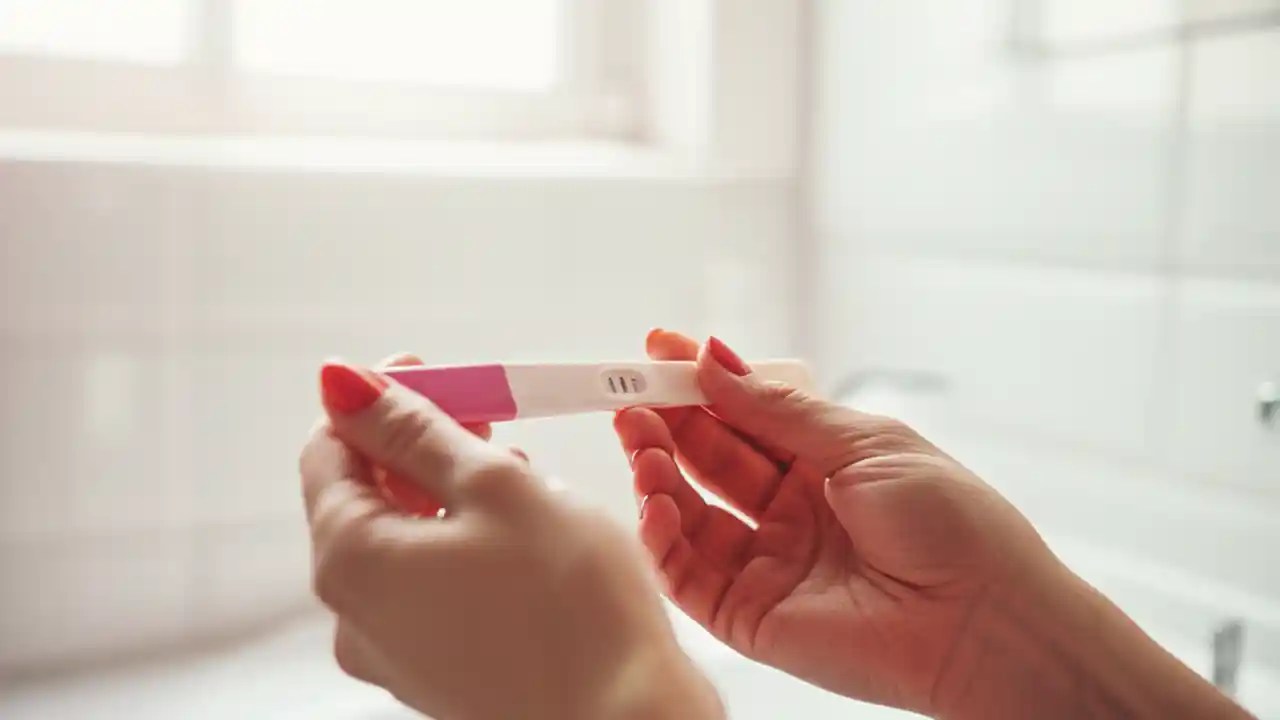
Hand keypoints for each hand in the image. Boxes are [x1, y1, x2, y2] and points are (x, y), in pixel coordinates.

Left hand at [299, 358, 722, 719]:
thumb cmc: (571, 607)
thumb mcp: (494, 485)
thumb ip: (412, 429)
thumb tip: (345, 385)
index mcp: (351, 559)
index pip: (330, 451)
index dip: (379, 401)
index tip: (436, 374)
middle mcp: (355, 614)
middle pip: (364, 497)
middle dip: (419, 445)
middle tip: (487, 416)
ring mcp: (395, 650)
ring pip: (402, 543)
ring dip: (447, 494)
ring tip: (518, 474)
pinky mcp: (438, 671)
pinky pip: (431, 587)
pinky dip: (462, 546)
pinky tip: (520, 533)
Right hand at [614, 330, 1252, 718]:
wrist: (986, 622)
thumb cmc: (953, 525)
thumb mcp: (864, 443)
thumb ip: (778, 411)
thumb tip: (713, 361)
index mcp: (823, 461)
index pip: (744, 414)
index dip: (699, 382)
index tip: (657, 348)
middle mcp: (790, 508)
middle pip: (708, 456)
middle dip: (666, 420)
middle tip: (630, 390)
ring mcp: (768, 561)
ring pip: (688, 511)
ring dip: (656, 471)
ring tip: (640, 440)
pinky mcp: (750, 613)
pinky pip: (688, 573)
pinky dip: (660, 535)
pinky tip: (655, 499)